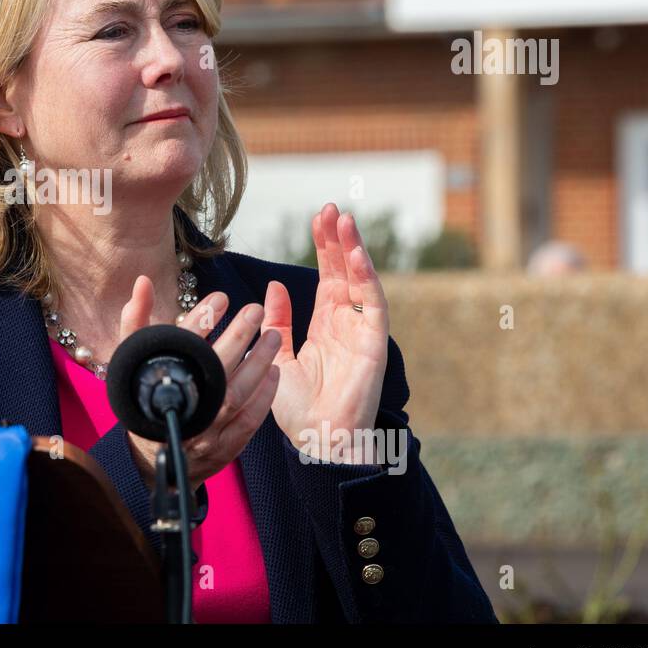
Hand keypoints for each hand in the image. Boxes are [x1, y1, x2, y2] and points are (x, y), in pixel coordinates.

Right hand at [118, 276, 281, 492]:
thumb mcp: (133, 361)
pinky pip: (249, 421)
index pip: (182, 346)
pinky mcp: (223, 449)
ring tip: (272, 335)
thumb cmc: (144, 400)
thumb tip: (143, 282)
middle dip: (238, 335)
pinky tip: (274, 373)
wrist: (153, 459)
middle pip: (214, 367)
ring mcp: (204, 431)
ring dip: (258, 362)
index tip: (220, 298)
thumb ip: (136, 320)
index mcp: (156, 383)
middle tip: (255, 309)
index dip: (202, 318)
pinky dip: (264, 397)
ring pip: (237, 394)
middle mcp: (181, 408)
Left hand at [260, 203, 389, 462]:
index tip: (317, 217)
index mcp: (324, 323)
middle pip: (344, 271)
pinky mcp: (373, 342)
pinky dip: (366, 278)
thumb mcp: (277, 356)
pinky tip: (356, 255)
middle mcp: (346, 322)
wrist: (315, 439)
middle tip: (330, 208)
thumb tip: (274, 287)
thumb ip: (277, 322)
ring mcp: (362, 330)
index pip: (327, 275)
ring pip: (361, 280)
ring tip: (344, 220)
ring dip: (354, 250)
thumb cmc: (297, 407)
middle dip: (337, 239)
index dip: (323, 247)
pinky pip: (372, 304)